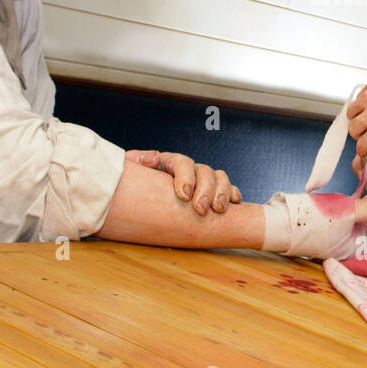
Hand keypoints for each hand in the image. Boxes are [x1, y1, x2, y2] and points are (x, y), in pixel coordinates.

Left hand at [125, 150, 240, 215]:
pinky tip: (235, 203)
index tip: (183, 195)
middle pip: (204, 171)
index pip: (182, 162)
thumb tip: (148, 158)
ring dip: (222, 192)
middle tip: (201, 209)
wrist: (141, 200)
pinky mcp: (213, 193)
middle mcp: (188, 170)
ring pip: (219, 178)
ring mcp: (202, 180)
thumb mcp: (131, 174)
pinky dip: (233, 194)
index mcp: (169, 163)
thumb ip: (135, 162)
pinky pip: (229, 188)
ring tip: (218, 210)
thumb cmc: (135, 189)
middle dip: (205, 190)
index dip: (185, 177)